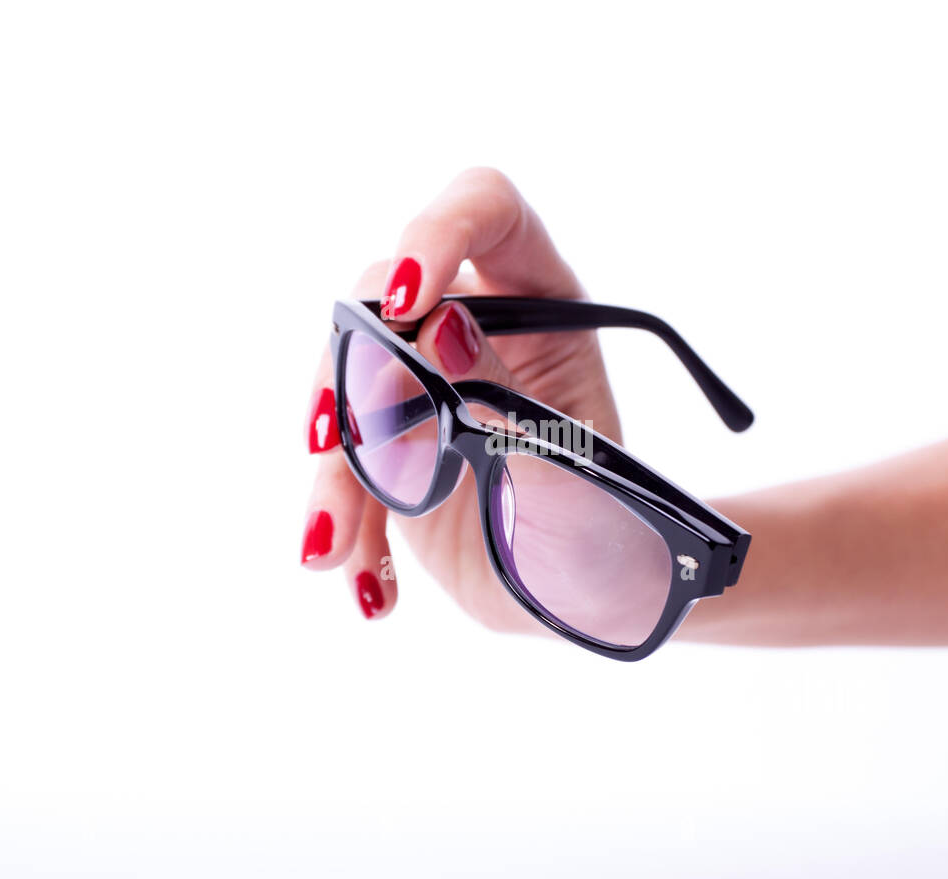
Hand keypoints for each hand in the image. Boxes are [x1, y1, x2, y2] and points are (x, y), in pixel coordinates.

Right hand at [302, 168, 622, 629]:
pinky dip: (343, 526)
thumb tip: (437, 331)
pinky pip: (341, 469)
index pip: (488, 214)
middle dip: (349, 370)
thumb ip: (508, 404)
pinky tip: (370, 586)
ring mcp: (424, 389)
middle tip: (337, 442)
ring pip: (344, 387)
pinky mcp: (390, 450)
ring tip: (333, 548)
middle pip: (382, 299)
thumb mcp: (576, 479)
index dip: (438, 232)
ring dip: (332, 470)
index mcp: (545, 306)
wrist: (594, 596)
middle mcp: (476, 330)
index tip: (404, 296)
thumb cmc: (615, 534)